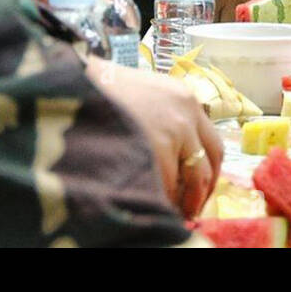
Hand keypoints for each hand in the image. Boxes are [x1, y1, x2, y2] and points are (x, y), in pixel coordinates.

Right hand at [86, 59, 223, 217]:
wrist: (76, 83)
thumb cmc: (105, 90)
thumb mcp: (149, 94)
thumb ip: (169, 119)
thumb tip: (179, 157)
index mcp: (186, 100)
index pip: (214, 144)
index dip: (210, 173)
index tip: (202, 190)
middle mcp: (186, 115)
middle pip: (208, 164)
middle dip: (201, 192)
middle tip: (190, 208)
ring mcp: (173, 132)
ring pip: (187, 179)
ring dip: (180, 199)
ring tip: (166, 208)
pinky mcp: (154, 147)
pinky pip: (166, 185)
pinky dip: (161, 198)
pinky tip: (150, 201)